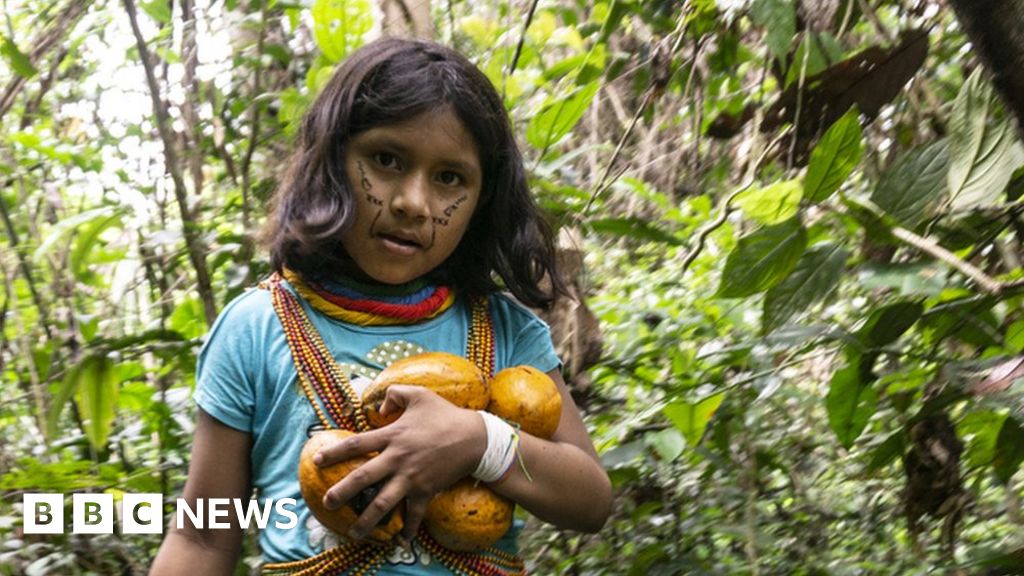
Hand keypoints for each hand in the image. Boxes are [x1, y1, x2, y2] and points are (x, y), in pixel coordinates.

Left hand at [313, 385, 485, 542]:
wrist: (474, 437)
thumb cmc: (445, 415)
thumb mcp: (419, 394)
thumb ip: (395, 393)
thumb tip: (379, 405)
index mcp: (393, 435)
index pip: (357, 444)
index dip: (335, 452)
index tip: (317, 461)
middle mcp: (398, 459)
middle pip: (363, 477)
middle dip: (341, 492)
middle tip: (326, 502)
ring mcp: (411, 478)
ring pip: (383, 503)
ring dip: (367, 520)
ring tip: (353, 533)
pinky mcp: (426, 490)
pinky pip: (415, 514)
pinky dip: (409, 529)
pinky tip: (401, 541)